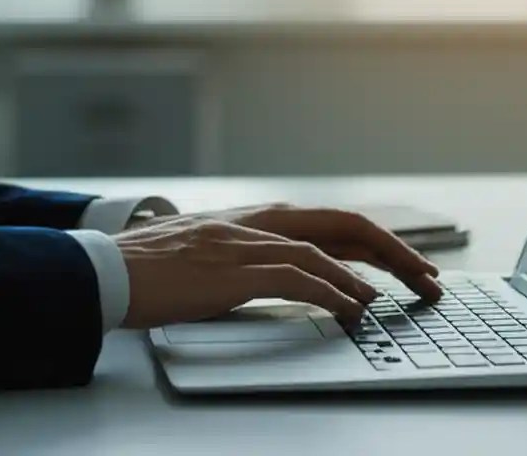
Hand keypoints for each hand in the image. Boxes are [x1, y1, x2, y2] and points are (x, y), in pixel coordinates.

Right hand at [115, 217, 379, 328]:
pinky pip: (295, 276)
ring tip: (395, 298)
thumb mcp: (201, 254)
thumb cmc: (144, 269)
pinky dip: (329, 291)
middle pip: (339, 224)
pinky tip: (351, 308)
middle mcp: (252, 222)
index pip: (324, 221)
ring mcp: (241, 242)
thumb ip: (239, 258)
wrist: (101, 270)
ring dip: (366, 275)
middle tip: (425, 276)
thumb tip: (278, 281)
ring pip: (323, 249)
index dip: (369, 240)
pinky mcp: (230, 270)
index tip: (401, 262)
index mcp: (247, 218)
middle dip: (390, 249)